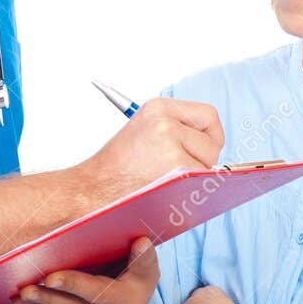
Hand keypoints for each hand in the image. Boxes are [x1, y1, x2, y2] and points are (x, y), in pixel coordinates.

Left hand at [12, 236, 160, 303]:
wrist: (141, 296)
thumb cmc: (140, 270)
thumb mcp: (147, 263)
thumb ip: (143, 255)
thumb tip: (141, 242)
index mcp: (130, 301)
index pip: (98, 292)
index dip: (73, 285)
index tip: (50, 277)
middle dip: (48, 298)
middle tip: (24, 288)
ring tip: (17, 296)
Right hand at [79, 97, 224, 196]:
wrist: (89, 191)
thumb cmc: (115, 170)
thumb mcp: (143, 132)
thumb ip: (176, 130)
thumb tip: (213, 146)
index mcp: (158, 108)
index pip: (208, 116)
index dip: (209, 136)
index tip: (201, 150)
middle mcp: (165, 122)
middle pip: (213, 142)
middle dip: (203, 161)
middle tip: (176, 173)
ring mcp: (171, 146)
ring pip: (209, 165)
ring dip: (195, 179)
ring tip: (166, 184)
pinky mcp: (175, 170)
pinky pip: (200, 184)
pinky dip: (188, 194)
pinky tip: (167, 195)